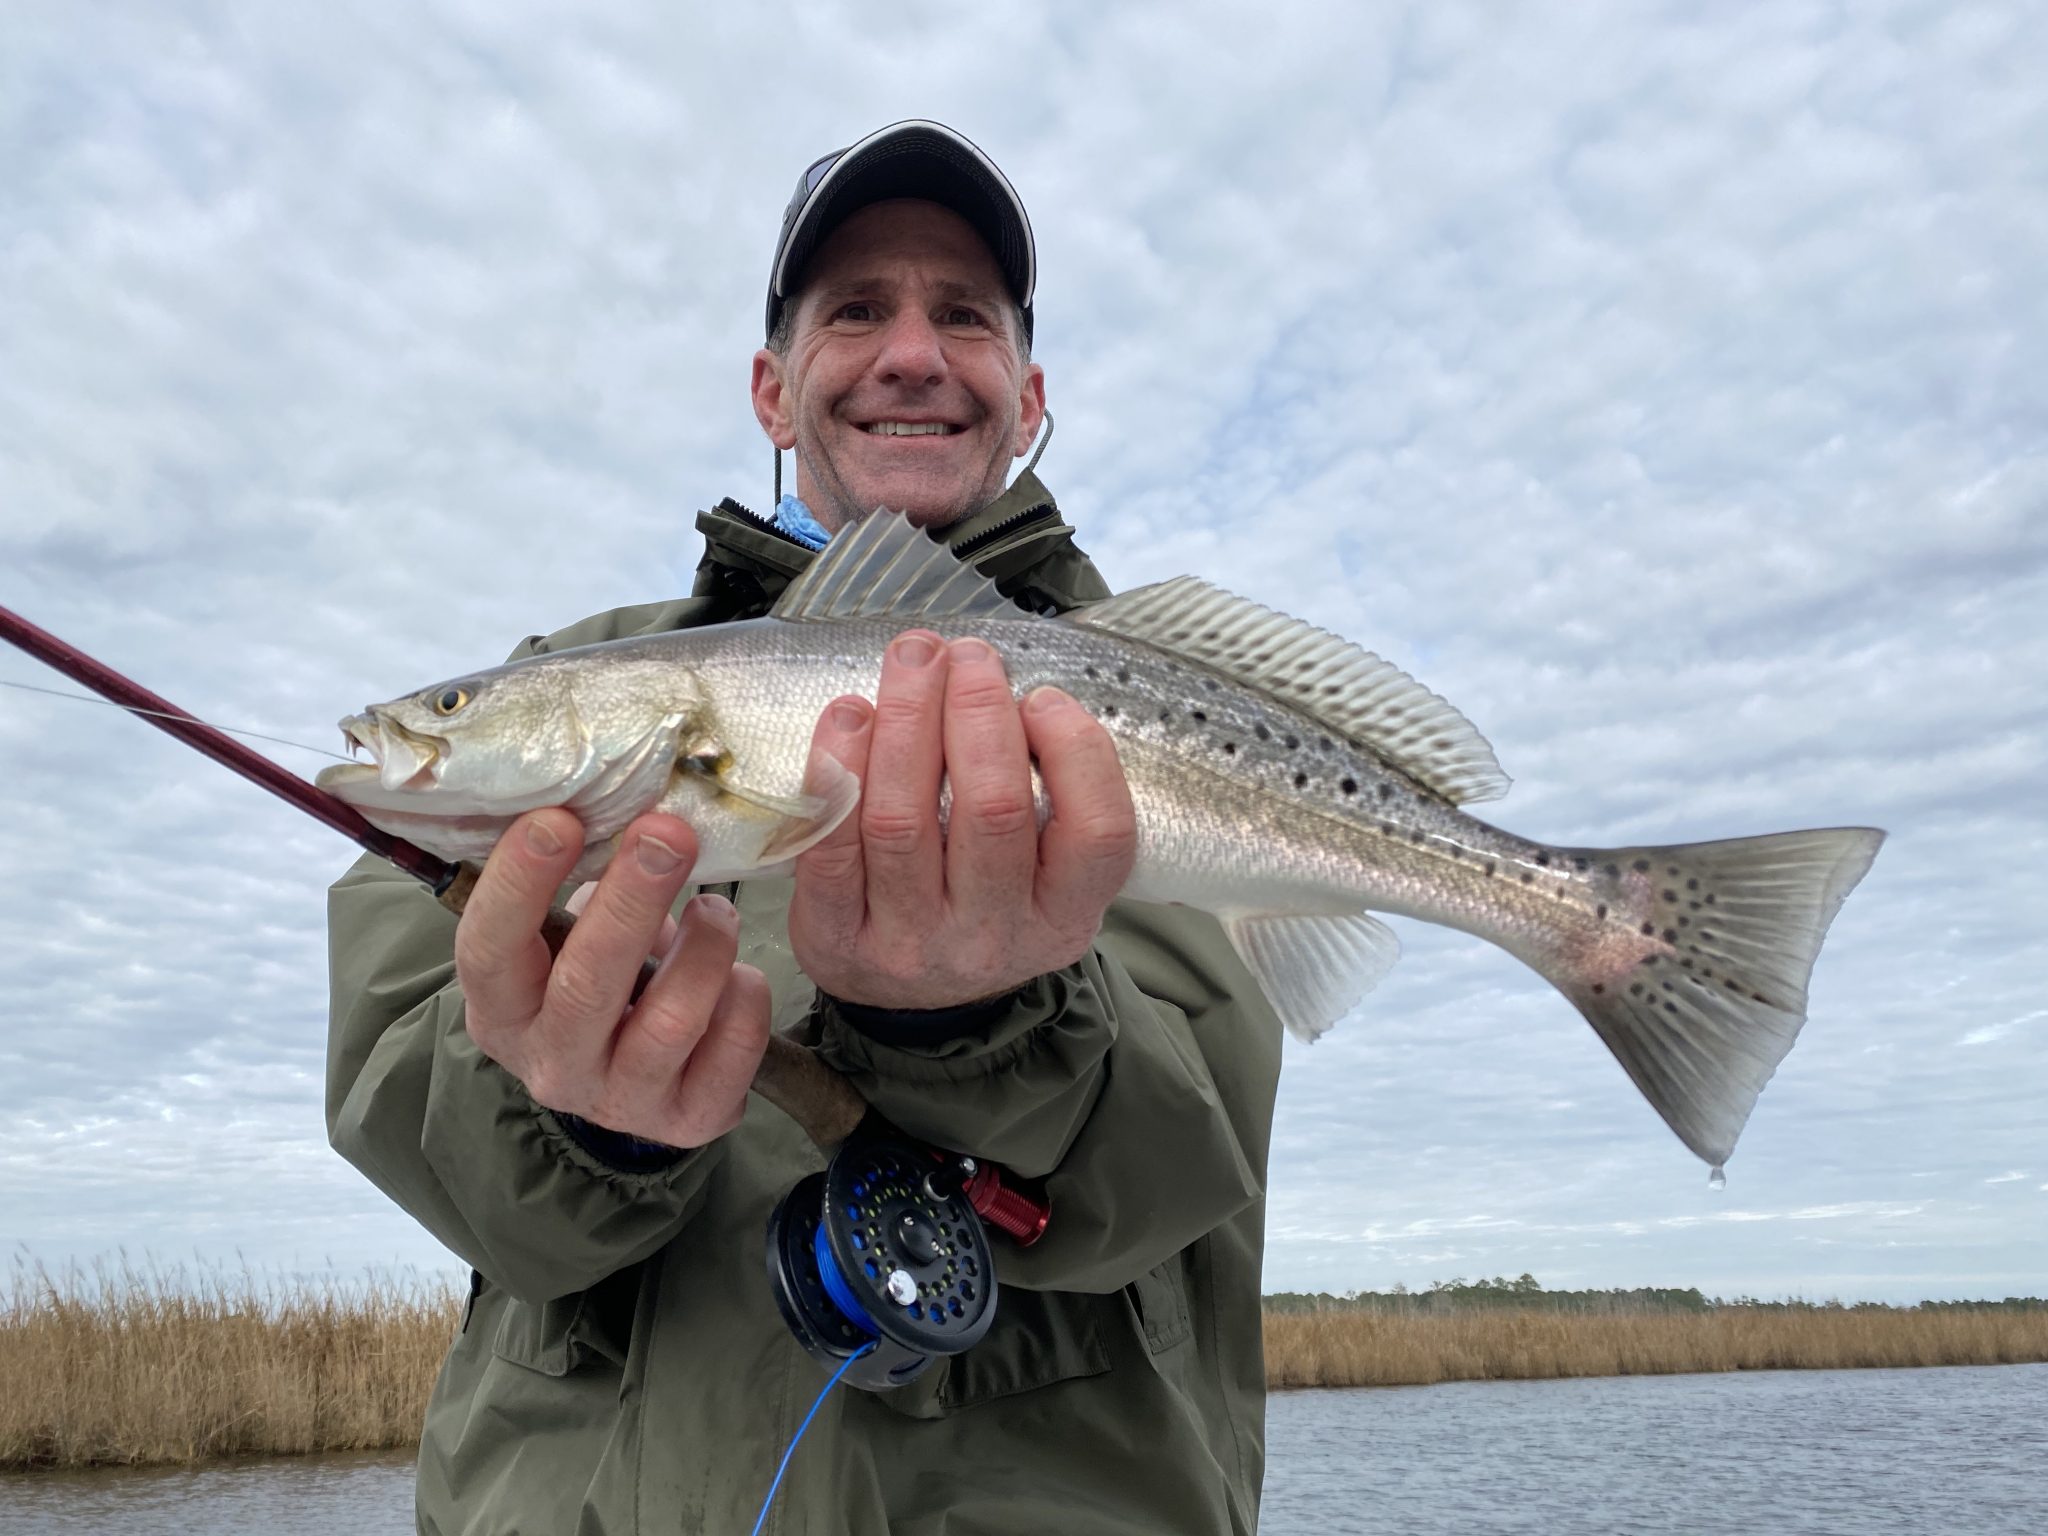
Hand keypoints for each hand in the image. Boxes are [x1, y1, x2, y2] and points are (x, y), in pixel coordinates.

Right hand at [453, 807, 770, 1146]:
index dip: (518, 884)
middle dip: (630, 901)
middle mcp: (551, 1064)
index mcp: (502, 1009)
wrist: (644, 1077)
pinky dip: (744, 1001)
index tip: (559, 818)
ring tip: (715, 910)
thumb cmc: (599, 975)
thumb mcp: (567, 936)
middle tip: (667, 833)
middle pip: (586, 985)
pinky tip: (742, 974)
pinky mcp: (688, 1121)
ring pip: (667, 1023)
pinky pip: (729, 1054)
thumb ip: (574, 880)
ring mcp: (620, 1101)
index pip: (487, 950)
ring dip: (702, 950)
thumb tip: (600, 787)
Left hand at [789, 630, 1137, 1010]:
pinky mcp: (836, 937)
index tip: (1044, 698)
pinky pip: (830, 847)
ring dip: (905, 721)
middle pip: (992, 811)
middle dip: (978, 711)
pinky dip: (836, 771)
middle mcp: (992, 934)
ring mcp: (911, 941)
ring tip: (911, 660)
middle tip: (966, 655)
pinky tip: (849, 717)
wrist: (917, 1008)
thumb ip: (1046, 797)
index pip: (1098, 832)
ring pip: (903, 819)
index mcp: (1063, 915)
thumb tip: (1003, 691)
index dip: (1076, 750)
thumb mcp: (1048, 877)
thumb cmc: (987, 907)